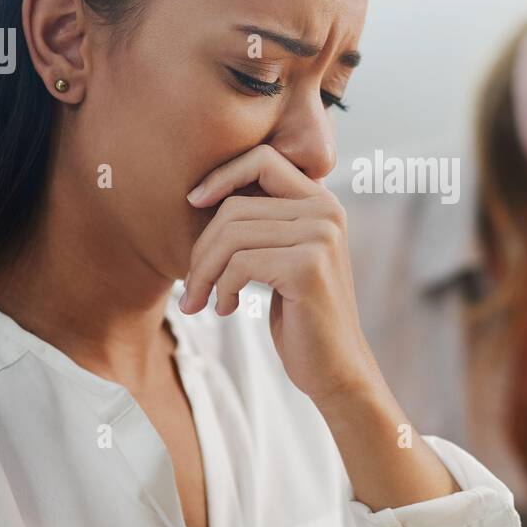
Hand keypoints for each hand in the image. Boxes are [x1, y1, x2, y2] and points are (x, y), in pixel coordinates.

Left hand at [180, 144, 377, 406]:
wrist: (335, 367)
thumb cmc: (301, 314)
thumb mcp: (283, 256)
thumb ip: (263, 221)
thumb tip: (202, 192)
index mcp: (322, 202)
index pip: (263, 159)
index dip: (222, 174)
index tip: (194, 202)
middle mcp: (327, 211)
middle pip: (235, 205)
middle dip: (201, 248)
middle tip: (191, 286)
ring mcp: (321, 236)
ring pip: (232, 235)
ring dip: (204, 273)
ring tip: (202, 300)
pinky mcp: (308, 266)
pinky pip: (239, 264)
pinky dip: (221, 289)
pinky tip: (227, 309)